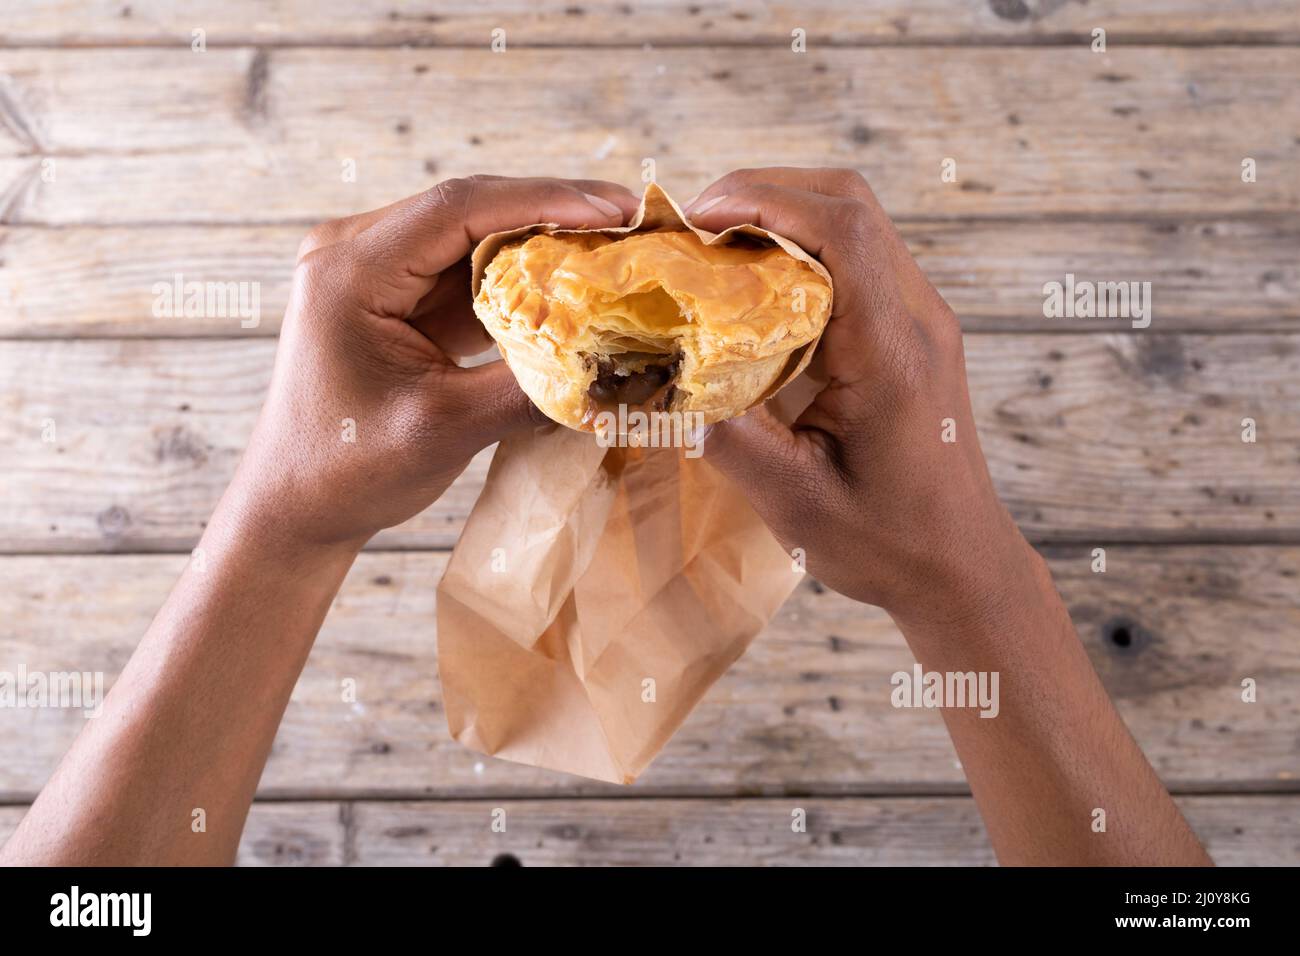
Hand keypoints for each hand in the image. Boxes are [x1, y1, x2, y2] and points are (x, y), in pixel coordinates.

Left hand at [226, 175, 638, 549]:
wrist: (294, 507)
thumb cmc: (347, 471)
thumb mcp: (445, 430)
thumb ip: (528, 392)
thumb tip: (614, 368)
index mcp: (349, 271)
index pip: (459, 209)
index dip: (545, 200)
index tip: (614, 210)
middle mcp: (356, 253)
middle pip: (471, 209)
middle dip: (555, 212)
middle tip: (632, 222)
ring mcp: (376, 273)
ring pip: (476, 237)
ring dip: (543, 241)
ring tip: (616, 248)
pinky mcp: (397, 298)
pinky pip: (468, 271)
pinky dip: (522, 277)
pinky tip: (573, 284)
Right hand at [687, 167, 1033, 625]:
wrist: (961, 564)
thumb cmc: (887, 543)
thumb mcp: (794, 501)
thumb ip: (727, 437)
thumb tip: (657, 380)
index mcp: (893, 352)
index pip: (842, 229)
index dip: (764, 201)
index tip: (695, 219)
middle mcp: (917, 317)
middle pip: (848, 202)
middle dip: (762, 193)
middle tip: (690, 230)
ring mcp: (920, 318)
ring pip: (852, 222)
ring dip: (780, 217)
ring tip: (711, 250)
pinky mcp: (909, 330)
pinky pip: (855, 259)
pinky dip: (798, 251)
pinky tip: (751, 287)